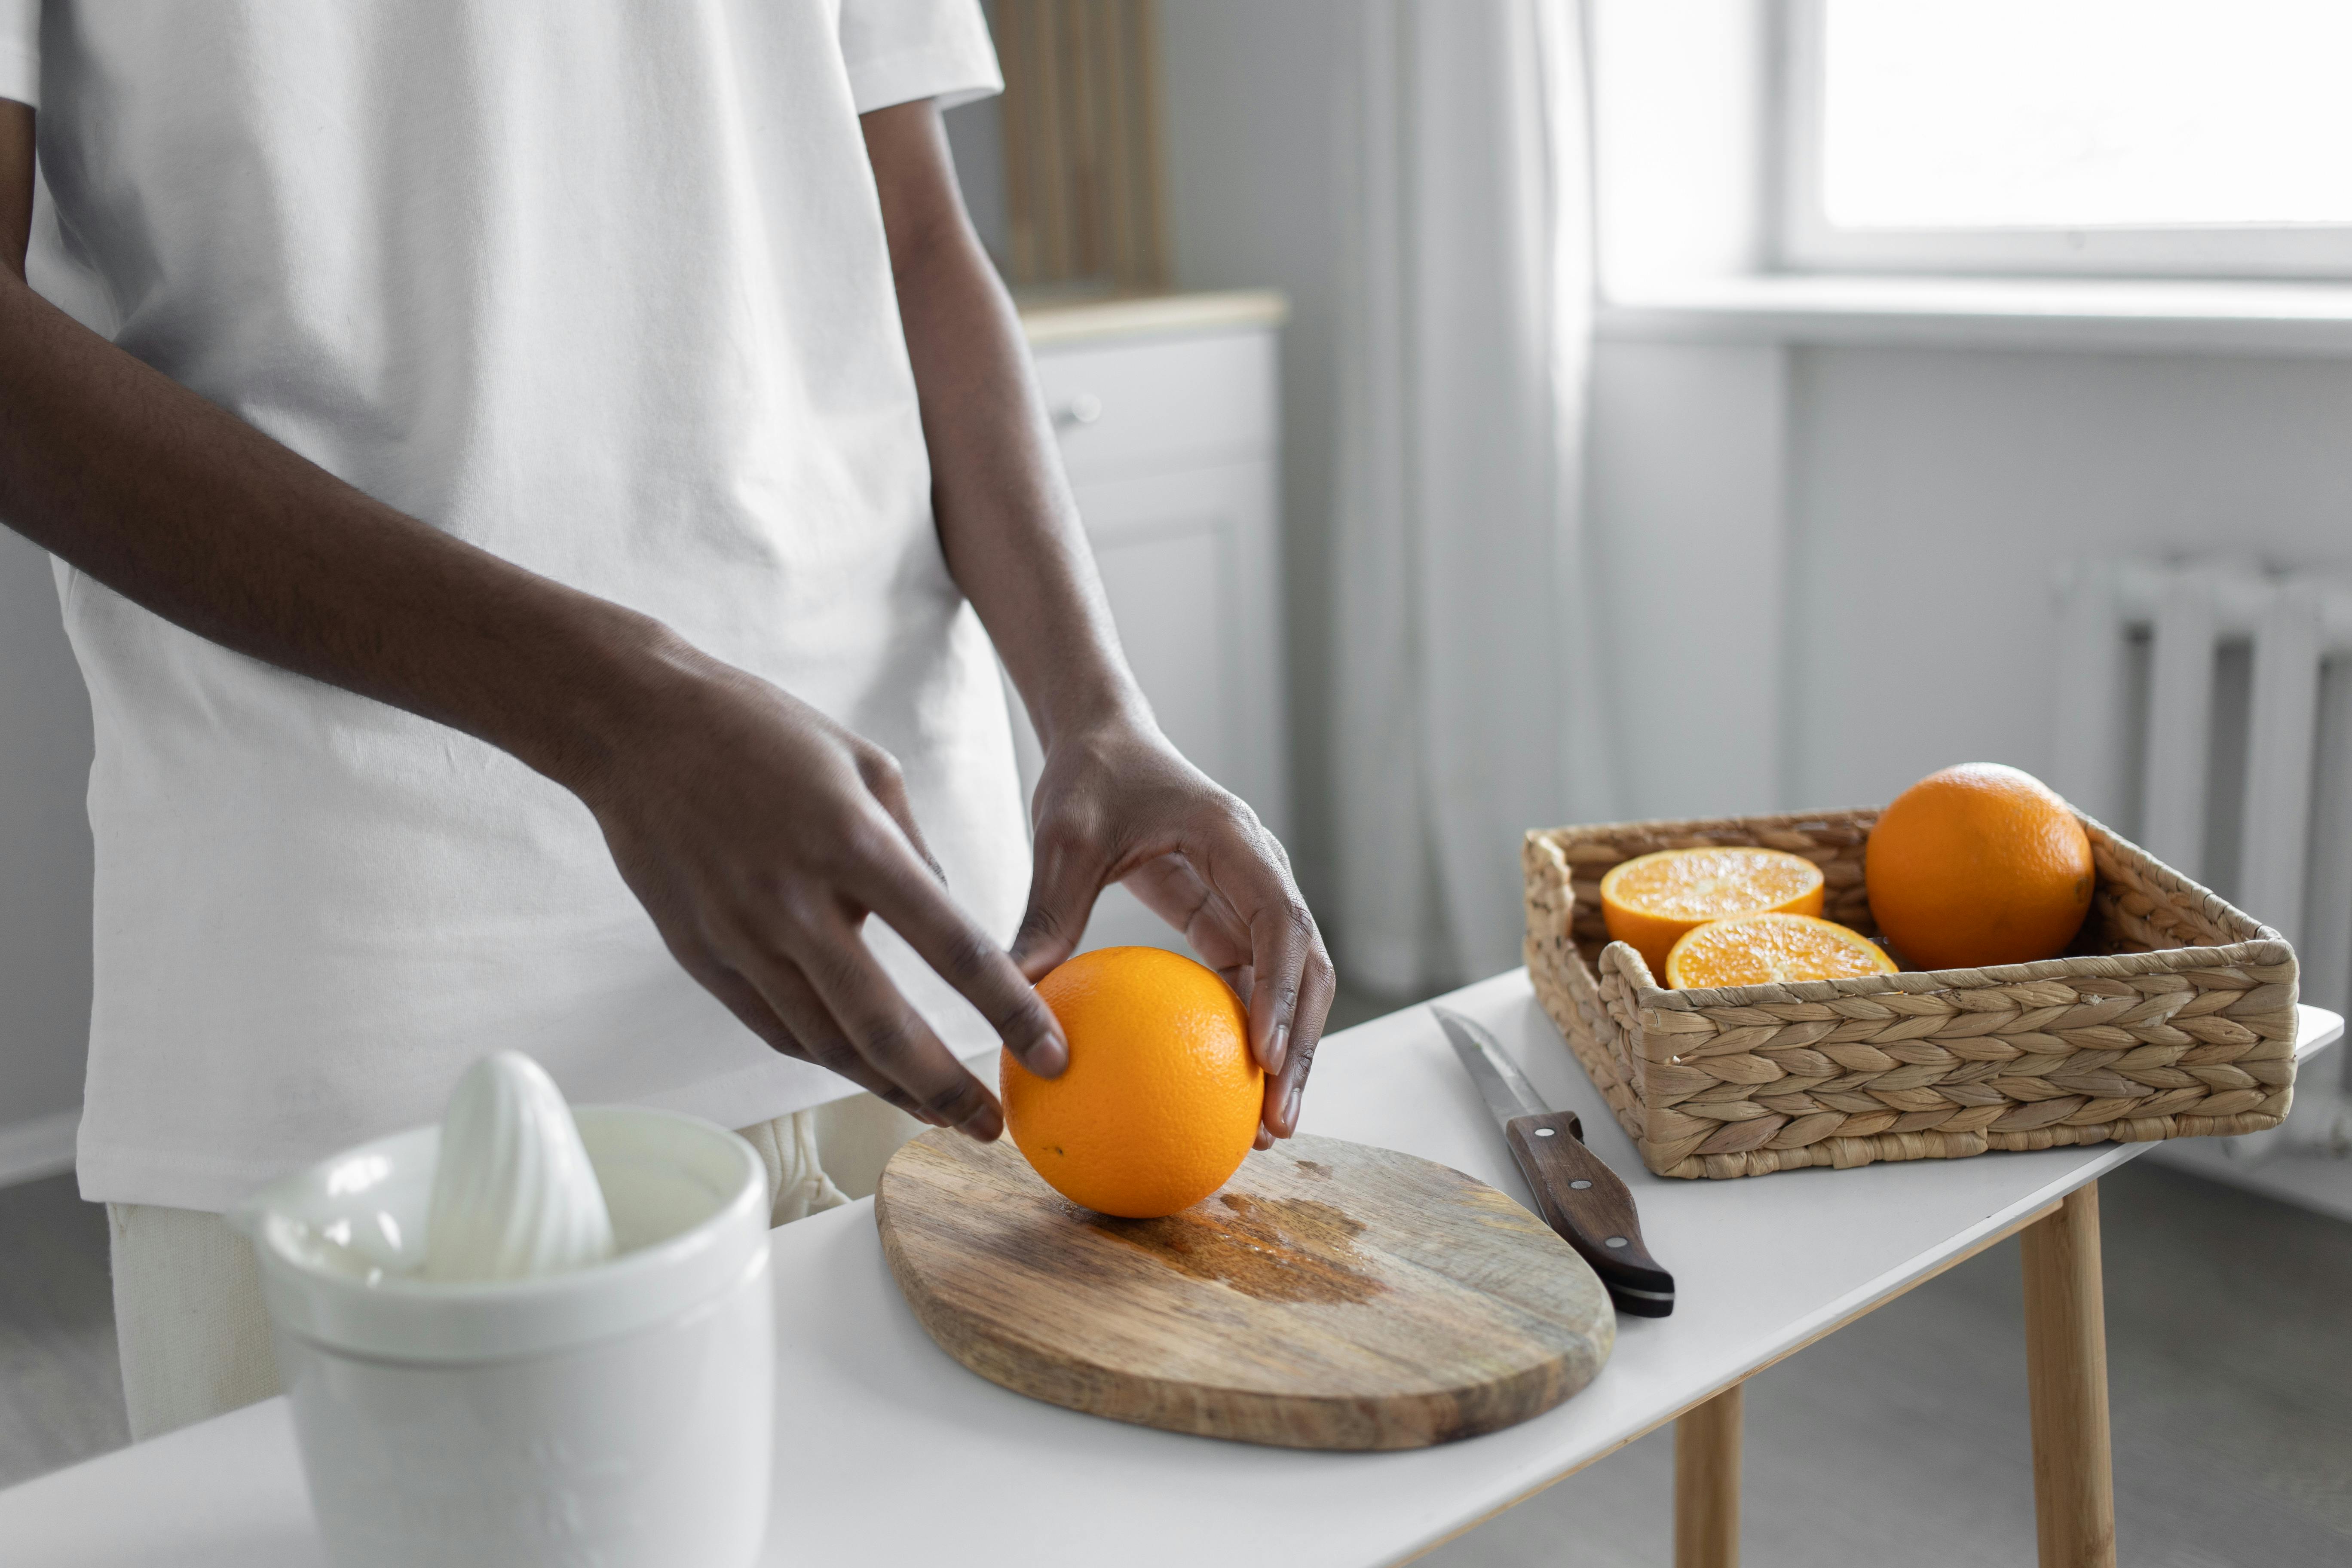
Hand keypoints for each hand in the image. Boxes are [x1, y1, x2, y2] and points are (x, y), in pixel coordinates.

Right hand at [569, 649, 1066, 1139]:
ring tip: (939, 1115)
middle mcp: (796, 903)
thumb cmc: (764, 732)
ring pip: (826, 1043)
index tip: (1051, 1052)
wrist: (638, 728)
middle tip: (992, 1128)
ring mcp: (741, 936)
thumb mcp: (867, 766)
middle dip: (946, 1089)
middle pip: (884, 1027)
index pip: (953, 948)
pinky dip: (827, 1058)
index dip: (1009, 1010)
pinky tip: (865, 1074)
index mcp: (855, 846)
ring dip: (889, 1088)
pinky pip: (775, 1027)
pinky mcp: (702, 955)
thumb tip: (950, 922)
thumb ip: (915, 852)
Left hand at [1008, 717, 1335, 1145]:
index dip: (1281, 992)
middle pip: (1308, 967)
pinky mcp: (1227, 917)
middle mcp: (1262, 871)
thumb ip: (1047, 910)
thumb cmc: (1087, 777)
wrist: (1104, 735)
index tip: (1266, 1057)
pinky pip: (1248, 981)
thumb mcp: (1063, 837)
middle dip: (1303, 1047)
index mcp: (1238, 842)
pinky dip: (1247, 1033)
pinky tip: (1221, 1089)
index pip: (1279, 923)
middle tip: (1277, 1122)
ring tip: (1264, 1128)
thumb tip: (1011, 997)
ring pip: (1291, 983)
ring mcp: (1251, 896)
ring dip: (1286, 1052)